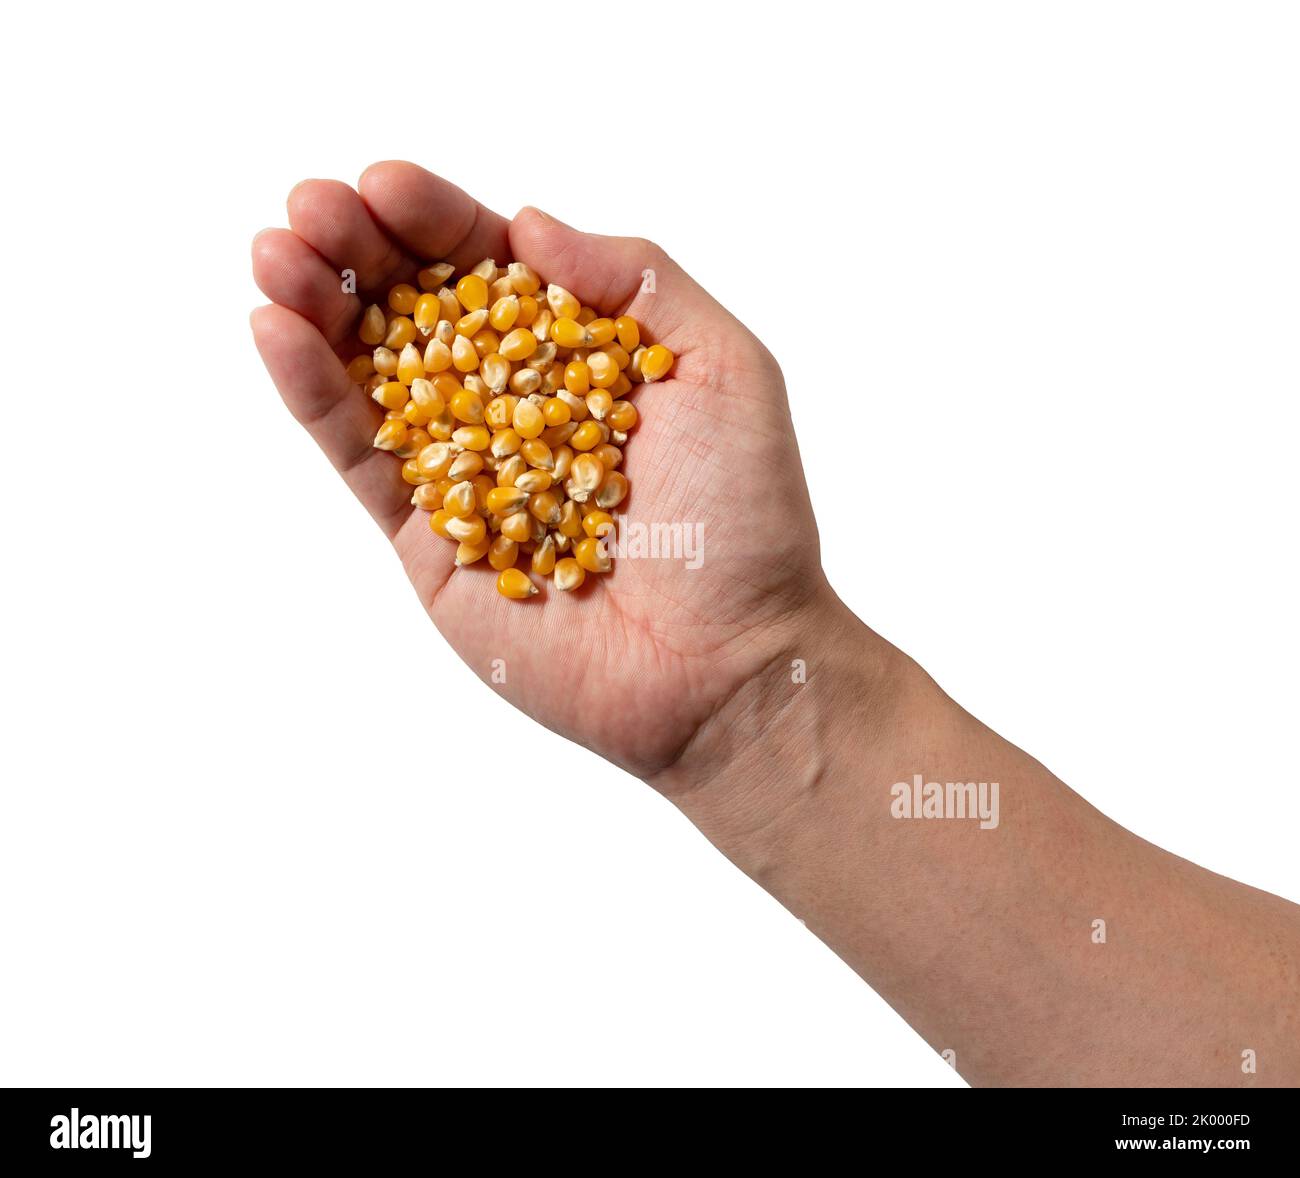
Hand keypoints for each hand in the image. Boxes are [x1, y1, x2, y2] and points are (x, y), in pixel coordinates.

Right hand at [252, 162, 830, 780]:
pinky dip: (316, 396)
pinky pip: (362, 458)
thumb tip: (525, 222)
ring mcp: (467, 473)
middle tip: (308, 206)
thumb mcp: (726, 367)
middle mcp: (516, 408)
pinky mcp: (429, 540)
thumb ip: (637, 279)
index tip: (385, 183)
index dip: (438, 223)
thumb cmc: (746, 519)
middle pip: (421, 312)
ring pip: (375, 377)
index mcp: (582, 359)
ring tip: (272, 251)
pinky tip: (277, 331)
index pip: (494, 269)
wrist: (728, 663)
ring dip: (318, 309)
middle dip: (361, 253)